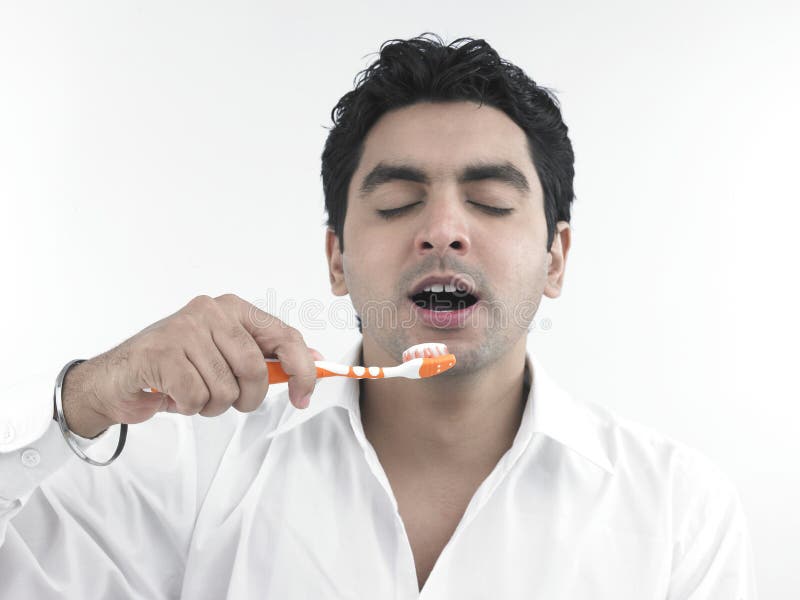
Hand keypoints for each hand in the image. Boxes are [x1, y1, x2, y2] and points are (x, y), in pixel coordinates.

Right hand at [61, 294, 322, 437]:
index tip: (304, 396)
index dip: (302, 370)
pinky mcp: (162, 352)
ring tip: (191, 391)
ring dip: (211, 404)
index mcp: (234, 309)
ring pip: (225, 389)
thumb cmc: (177, 368)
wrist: (118, 379)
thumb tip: (315, 363)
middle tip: (226, 400)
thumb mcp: (227, 357)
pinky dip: (188, 406)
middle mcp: (211, 311)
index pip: (285, 336)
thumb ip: (266, 358)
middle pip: (255, 370)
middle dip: (246, 398)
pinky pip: (197, 397)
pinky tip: (172, 393)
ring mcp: (185, 328)